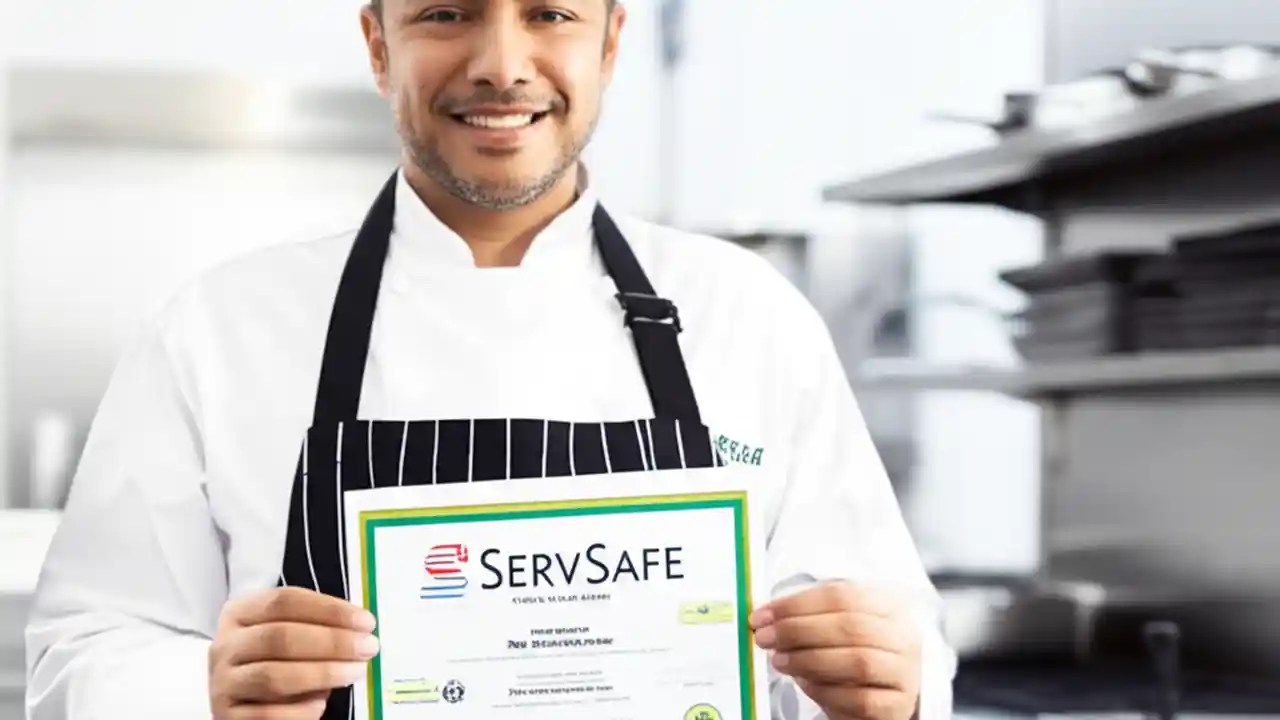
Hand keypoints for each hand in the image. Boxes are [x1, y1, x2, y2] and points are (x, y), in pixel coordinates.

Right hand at [209, 587, 379, 719]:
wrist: (238, 700)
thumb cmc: (272, 659)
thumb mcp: (286, 632)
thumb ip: (315, 626)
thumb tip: (360, 632)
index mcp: (240, 613)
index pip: (285, 601)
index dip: (329, 609)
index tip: (366, 621)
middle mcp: (226, 645)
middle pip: (281, 636)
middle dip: (332, 642)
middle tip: (368, 647)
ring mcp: (222, 683)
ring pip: (274, 676)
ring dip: (323, 673)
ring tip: (355, 671)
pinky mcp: (227, 717)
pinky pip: (268, 715)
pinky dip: (300, 709)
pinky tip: (321, 703)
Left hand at [750, 582, 921, 719]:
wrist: (888, 692)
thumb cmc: (857, 653)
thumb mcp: (841, 627)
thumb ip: (812, 618)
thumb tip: (767, 617)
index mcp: (888, 605)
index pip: (842, 595)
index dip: (797, 604)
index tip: (763, 614)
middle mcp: (902, 636)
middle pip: (850, 626)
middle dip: (798, 630)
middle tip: (764, 637)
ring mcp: (905, 672)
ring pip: (857, 662)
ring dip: (809, 659)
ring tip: (779, 660)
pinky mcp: (897, 705)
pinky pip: (860, 699)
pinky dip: (826, 690)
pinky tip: (804, 683)